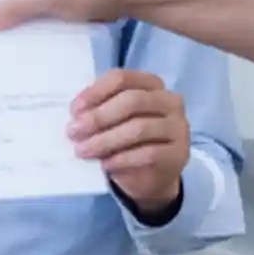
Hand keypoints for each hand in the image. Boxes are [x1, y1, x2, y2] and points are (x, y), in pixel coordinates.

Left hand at [67, 70, 187, 213]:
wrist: (151, 176)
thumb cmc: (127, 140)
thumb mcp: (112, 120)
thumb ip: (97, 110)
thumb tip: (77, 115)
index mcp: (150, 84)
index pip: (121, 78)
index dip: (95, 92)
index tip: (74, 110)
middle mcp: (170, 101)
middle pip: (131, 101)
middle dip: (98, 117)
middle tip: (74, 132)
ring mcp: (178, 127)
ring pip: (139, 128)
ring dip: (105, 140)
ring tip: (83, 151)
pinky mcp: (179, 154)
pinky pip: (149, 153)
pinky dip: (122, 158)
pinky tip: (105, 164)